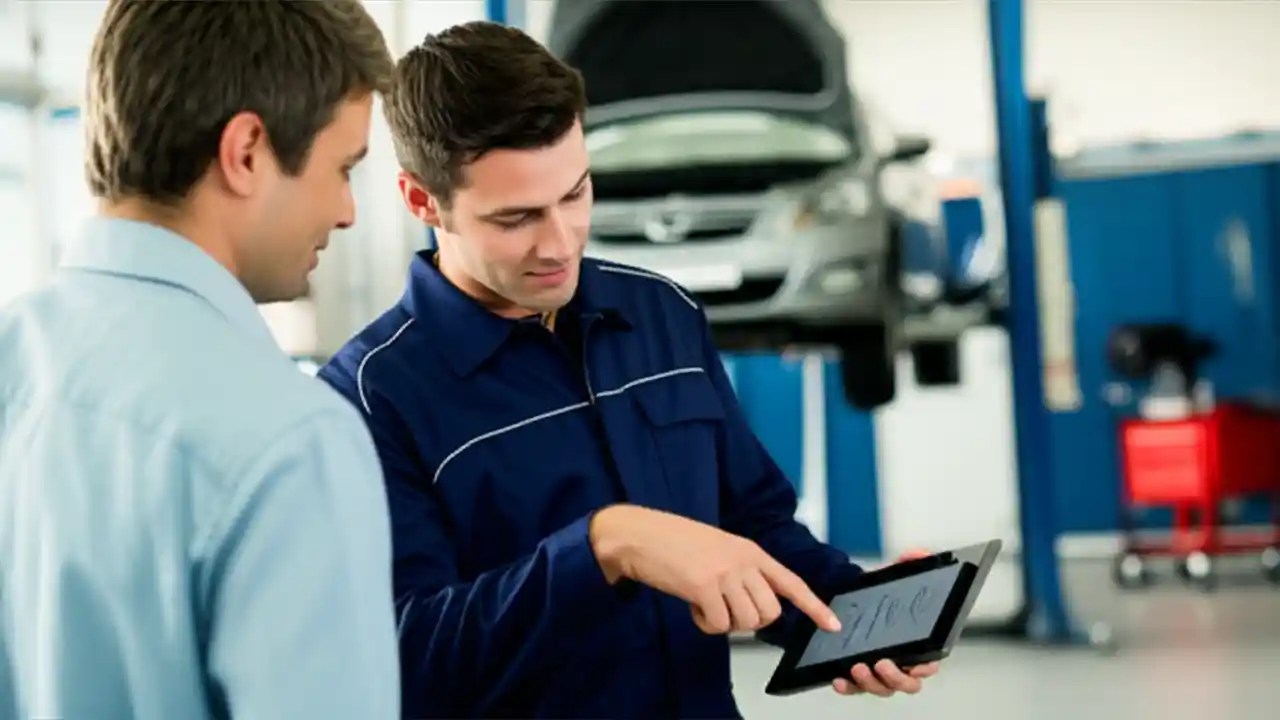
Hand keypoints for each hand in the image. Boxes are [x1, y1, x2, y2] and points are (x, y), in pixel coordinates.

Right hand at [589, 504, 840, 634]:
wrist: (639, 534)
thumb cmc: (673, 542)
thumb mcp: (718, 549)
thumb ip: (740, 572)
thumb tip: (752, 607)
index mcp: (750, 550)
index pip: (791, 582)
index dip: (814, 606)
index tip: (832, 624)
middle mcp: (743, 561)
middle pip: (769, 613)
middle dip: (748, 621)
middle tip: (723, 608)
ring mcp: (725, 573)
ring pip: (746, 622)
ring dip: (723, 622)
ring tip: (703, 603)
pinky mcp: (704, 587)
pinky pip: (719, 625)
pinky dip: (704, 624)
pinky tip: (691, 605)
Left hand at [833, 547, 939, 697]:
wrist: (840, 600)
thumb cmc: (873, 596)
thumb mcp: (889, 577)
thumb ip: (907, 563)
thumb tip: (920, 553)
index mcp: (915, 643)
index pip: (929, 663)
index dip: (926, 666)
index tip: (917, 662)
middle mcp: (899, 662)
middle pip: (907, 683)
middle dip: (897, 678)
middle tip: (882, 662)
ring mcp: (877, 671)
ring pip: (881, 688)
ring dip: (871, 683)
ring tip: (858, 666)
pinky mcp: (855, 675)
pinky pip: (854, 689)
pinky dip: (848, 687)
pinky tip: (839, 678)